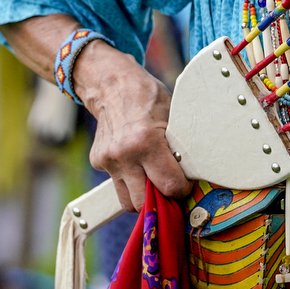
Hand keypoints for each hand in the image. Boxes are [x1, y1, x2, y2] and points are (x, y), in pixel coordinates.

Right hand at [73, 41, 188, 211]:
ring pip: (127, 202)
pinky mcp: (98, 161)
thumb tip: (192, 175)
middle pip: (144, 203)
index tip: (185, 185)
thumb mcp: (172, 117)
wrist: (110, 84)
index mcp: (145, 142)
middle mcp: (123, 155)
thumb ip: (179, 148)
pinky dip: (128, 180)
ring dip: (142, 197)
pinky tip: (135, 162)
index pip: (169, 186)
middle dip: (160, 201)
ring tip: (153, 182)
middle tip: (169, 189)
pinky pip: (117, 184)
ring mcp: (108, 160)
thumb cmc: (147, 97)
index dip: (181, 190)